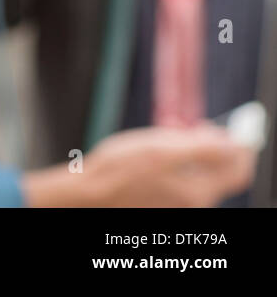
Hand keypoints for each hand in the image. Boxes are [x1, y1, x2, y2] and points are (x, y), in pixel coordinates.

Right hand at [23, 123, 256, 206]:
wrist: (89, 191)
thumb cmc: (120, 168)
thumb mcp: (161, 149)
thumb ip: (202, 148)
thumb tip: (232, 143)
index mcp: (198, 191)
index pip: (238, 170)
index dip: (240, 146)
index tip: (230, 127)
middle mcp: (194, 202)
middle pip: (220, 172)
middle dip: (213, 145)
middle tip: (196, 127)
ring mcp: (178, 203)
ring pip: (199, 172)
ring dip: (192, 151)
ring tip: (167, 134)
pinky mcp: (163, 200)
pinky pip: (183, 178)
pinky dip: (178, 161)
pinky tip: (156, 149)